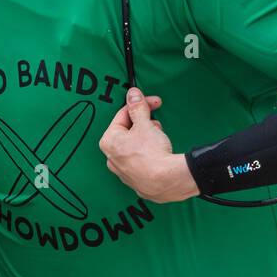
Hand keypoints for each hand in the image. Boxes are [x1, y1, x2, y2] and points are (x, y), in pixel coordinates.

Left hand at [99, 87, 198, 202]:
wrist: (167, 181)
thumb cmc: (152, 153)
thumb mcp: (145, 124)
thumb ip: (138, 107)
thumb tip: (132, 94)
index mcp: (109, 141)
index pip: (123, 115)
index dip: (140, 105)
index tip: (152, 102)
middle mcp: (111, 158)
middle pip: (129, 131)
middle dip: (145, 124)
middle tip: (157, 124)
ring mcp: (123, 172)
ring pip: (135, 147)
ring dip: (148, 138)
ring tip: (160, 140)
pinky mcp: (136, 181)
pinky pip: (142, 161)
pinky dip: (150, 155)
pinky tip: (159, 155)